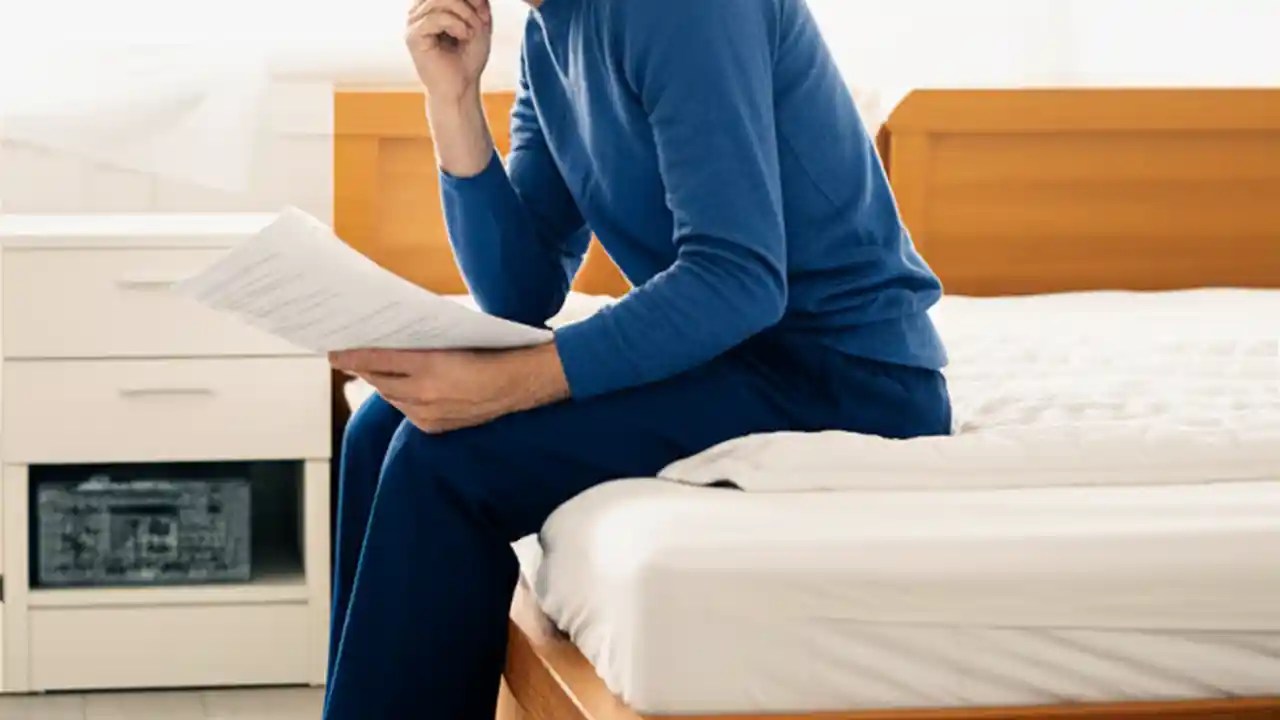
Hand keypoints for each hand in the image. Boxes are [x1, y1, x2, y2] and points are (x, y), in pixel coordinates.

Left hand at [331, 344, 570, 433]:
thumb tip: (393, 340)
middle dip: (364, 368)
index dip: (353, 355)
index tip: (333, 353)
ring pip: (391, 396)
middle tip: (349, 357)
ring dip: (383, 383)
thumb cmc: (490, 351)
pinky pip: (406, 410)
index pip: (378, 359)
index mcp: (430, 365)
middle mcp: (425, 392)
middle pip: (379, 380)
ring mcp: (429, 413)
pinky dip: (401, 397)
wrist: (518, 384)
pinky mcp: (434, 426)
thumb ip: (422, 343)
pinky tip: (403, 387)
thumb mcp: (453, 338)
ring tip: (375, 370)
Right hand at [406, 0, 492, 102]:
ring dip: (464, 15)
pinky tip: (463, 36)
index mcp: (430, 5)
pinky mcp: (413, 36)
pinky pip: (436, 17)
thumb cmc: (468, 58)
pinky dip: (456, 25)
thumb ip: (476, 2)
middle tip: (480, 21)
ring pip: (440, 0)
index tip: (483, 12)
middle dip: (468, 3)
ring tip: (471, 32)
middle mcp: (418, 10)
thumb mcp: (479, 22)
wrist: (462, 87)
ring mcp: (413, 22)